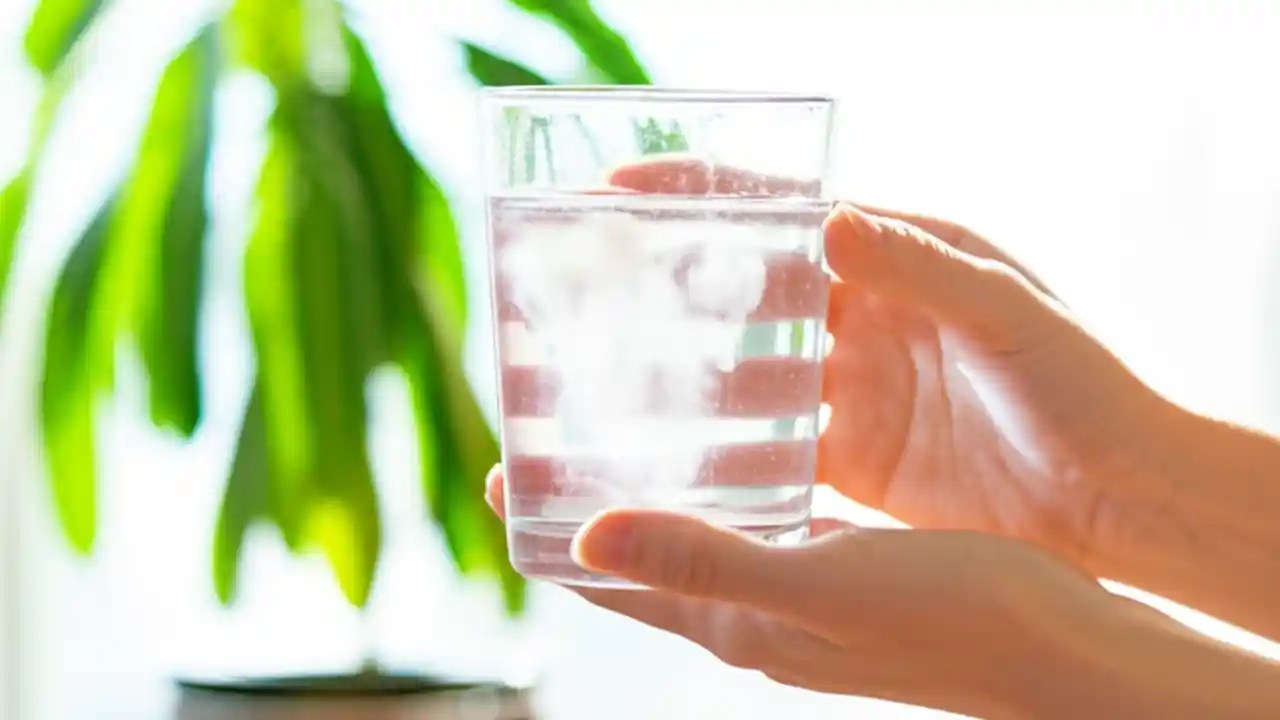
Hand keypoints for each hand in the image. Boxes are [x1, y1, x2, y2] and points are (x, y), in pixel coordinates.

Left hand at [484, 467, 1279, 718]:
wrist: (1060, 648)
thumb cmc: (952, 616)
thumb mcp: (820, 584)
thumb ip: (704, 561)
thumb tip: (585, 538)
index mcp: (731, 620)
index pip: (605, 579)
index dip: (545, 530)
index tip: (501, 466)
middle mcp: (750, 612)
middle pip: (640, 554)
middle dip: (591, 498)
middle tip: (558, 419)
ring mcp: (793, 594)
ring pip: (696, 531)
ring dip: (656, 483)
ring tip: (632, 409)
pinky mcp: (838, 570)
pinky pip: (757, 520)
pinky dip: (727, 480)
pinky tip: (741, 437)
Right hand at [608, 159, 1172, 566]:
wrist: (1119, 501)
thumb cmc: (1082, 388)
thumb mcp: (1006, 313)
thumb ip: (921, 267)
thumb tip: (829, 220)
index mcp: (897, 259)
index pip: (786, 213)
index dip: (704, 197)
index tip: (620, 189)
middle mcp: (864, 318)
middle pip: (750, 292)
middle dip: (676, 289)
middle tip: (592, 295)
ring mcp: (856, 391)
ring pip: (749, 375)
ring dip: (690, 380)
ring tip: (612, 388)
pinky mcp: (856, 458)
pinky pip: (775, 449)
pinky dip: (730, 453)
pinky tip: (676, 463)